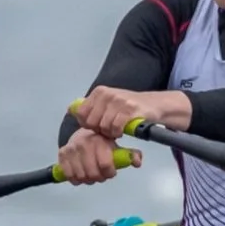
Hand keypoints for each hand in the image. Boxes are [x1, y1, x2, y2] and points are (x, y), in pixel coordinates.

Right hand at [56, 127, 124, 185]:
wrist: (81, 135)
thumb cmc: (101, 143)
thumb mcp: (116, 147)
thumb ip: (130, 154)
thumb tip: (137, 162)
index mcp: (99, 140)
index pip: (105, 164)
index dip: (110, 173)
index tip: (111, 172)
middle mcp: (84, 143)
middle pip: (93, 173)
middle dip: (99, 178)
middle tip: (101, 175)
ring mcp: (71, 149)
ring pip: (81, 177)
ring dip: (88, 179)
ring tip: (91, 174)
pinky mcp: (62, 155)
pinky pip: (69, 175)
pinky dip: (76, 179)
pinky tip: (80, 174)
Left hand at [73, 86, 188, 138]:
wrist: (153, 104)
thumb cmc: (128, 107)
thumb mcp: (107, 102)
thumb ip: (91, 107)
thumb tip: (70, 111)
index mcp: (99, 92)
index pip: (81, 114)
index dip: (88, 124)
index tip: (97, 126)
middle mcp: (107, 94)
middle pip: (91, 122)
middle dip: (99, 130)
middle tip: (109, 129)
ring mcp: (119, 101)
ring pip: (103, 126)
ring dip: (110, 132)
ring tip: (117, 129)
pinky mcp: (130, 109)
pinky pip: (116, 127)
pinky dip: (119, 132)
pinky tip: (123, 130)